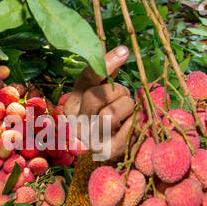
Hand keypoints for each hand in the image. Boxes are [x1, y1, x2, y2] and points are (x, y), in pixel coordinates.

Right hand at [63, 45, 135, 161]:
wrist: (106, 154)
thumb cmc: (103, 118)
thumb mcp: (97, 96)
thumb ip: (104, 76)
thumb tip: (120, 51)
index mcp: (72, 105)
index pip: (86, 78)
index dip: (106, 63)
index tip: (124, 51)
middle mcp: (76, 122)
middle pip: (97, 96)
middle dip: (118, 91)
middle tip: (123, 95)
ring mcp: (91, 139)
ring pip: (111, 113)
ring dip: (127, 106)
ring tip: (127, 109)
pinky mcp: (108, 151)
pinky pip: (128, 128)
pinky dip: (135, 121)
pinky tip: (131, 122)